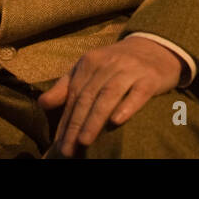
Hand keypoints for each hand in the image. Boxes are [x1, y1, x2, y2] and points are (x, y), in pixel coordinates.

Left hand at [38, 35, 182, 156]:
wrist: (156, 48)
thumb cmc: (117, 64)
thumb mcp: (89, 69)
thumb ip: (66, 86)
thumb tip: (42, 103)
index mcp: (90, 62)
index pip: (75, 94)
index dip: (65, 120)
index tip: (58, 143)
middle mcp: (109, 64)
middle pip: (89, 96)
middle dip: (76, 124)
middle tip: (67, 149)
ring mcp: (131, 69)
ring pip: (109, 95)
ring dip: (95, 118)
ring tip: (84, 140)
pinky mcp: (150, 78)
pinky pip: (138, 93)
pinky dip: (127, 106)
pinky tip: (117, 121)